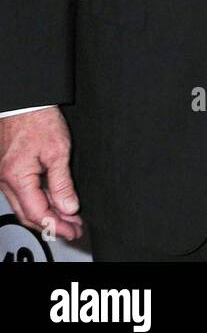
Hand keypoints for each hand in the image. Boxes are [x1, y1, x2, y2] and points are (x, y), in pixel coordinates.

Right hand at [0, 107, 82, 242]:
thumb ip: (62, 181)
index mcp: (16, 177)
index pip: (37, 212)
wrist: (24, 102)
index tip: (73, 230)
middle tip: (74, 229)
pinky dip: (40, 201)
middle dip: (53, 225)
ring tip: (70, 219)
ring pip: (25, 206)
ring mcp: (4, 177)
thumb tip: (69, 206)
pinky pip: (23, 194)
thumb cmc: (38, 120)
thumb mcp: (58, 150)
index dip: (56, 225)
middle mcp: (5, 181)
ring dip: (48, 214)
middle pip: (29, 214)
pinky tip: (56, 204)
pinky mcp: (8, 172)